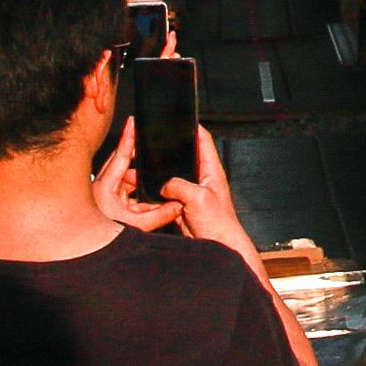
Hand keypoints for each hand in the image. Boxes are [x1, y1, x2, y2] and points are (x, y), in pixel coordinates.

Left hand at [93, 121, 183, 233]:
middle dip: (135, 154)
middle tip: (148, 142)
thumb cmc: (101, 239)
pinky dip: (131, 187)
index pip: (120, 156)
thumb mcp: (136, 226)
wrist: (85, 251)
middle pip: (120, 163)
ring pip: (121, 176)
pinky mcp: (101, 200)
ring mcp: (99, 193)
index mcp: (104, 187)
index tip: (133, 122)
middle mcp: (99, 186)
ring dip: (136, 177)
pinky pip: (119, 187)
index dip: (128, 138)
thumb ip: (159, 216)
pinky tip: (140, 193)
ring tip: (150, 173)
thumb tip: (178, 205)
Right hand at [154, 127, 256, 259]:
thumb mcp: (199, 197)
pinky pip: (166, 196)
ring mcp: (191, 193)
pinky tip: (148, 194)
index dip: (193, 128)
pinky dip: (157, 196)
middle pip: (183, 158)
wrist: (218, 246)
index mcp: (211, 171)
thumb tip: (165, 184)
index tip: (180, 119)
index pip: (204, 140)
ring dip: (160, 177)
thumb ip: (180, 185)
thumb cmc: (219, 223)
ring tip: (146, 171)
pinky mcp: (182, 206)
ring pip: (171, 178)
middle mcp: (201, 179)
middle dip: (169, 153)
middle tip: (154, 146)